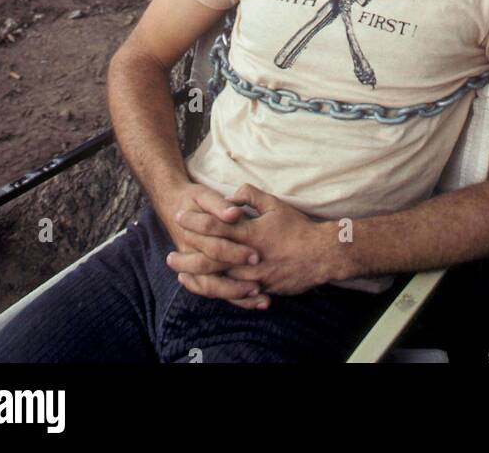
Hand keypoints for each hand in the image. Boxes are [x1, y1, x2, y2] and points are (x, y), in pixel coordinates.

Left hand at [171, 182, 333, 298]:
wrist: (320, 254)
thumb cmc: (296, 228)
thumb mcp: (275, 204)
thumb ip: (251, 196)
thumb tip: (232, 195)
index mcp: (248, 232)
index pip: (214, 226)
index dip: (195, 220)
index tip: (179, 216)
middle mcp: (246, 256)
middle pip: (209, 257)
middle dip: (187, 256)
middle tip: (168, 257)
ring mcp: (252, 275)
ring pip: (218, 279)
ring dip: (197, 278)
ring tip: (181, 276)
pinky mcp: (259, 288)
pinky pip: (234, 293)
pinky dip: (217, 292)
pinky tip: (207, 289)